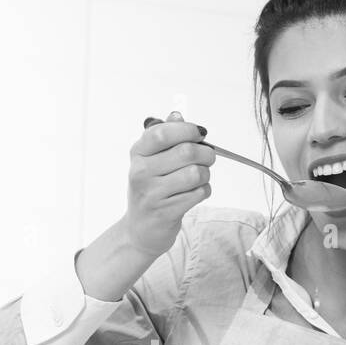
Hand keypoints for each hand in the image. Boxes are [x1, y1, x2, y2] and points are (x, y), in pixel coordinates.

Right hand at [124, 111, 215, 259]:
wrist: (141, 229)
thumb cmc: (151, 189)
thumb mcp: (151, 160)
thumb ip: (165, 135)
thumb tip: (178, 115)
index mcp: (138, 153)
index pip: (162, 133)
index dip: (187, 130)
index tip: (199, 134)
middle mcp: (141, 172)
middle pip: (186, 152)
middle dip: (206, 153)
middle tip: (207, 157)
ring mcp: (153, 194)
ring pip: (196, 173)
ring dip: (205, 174)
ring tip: (199, 178)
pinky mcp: (166, 212)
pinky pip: (199, 193)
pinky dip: (204, 191)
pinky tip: (194, 193)